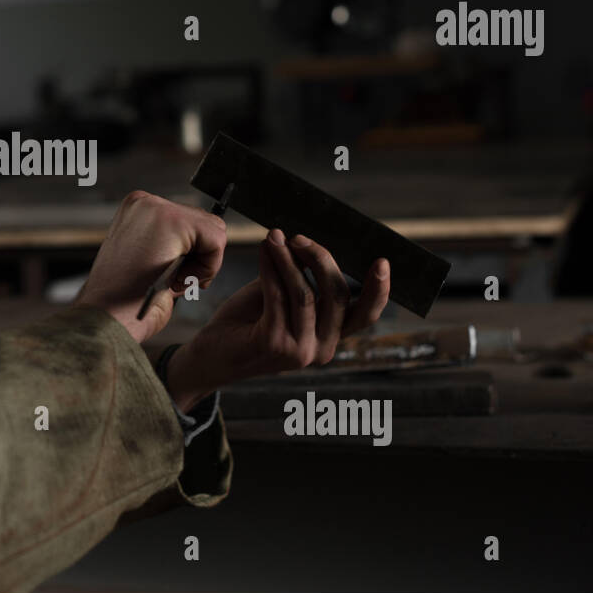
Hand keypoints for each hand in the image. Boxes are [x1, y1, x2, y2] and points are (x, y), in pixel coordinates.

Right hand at [72, 190, 227, 345]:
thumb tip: (204, 245)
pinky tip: (177, 280)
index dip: (190, 256)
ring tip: (170, 281)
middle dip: (197, 259)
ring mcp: (157, 208)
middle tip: (170, 281)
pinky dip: (207, 268)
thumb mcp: (150, 263)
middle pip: (205, 224)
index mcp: (137, 210)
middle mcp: (145, 202)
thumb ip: (172, 246)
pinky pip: (216, 241)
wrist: (106, 317)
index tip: (168, 275)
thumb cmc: (125, 302)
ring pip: (214, 231)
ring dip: (201, 265)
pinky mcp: (173, 221)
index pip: (190, 224)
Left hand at [164, 228, 389, 411]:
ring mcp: (300, 351)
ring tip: (274, 238)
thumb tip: (312, 244)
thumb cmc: (247, 322)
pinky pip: (278, 295)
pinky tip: (263, 251)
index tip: (382, 261)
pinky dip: (270, 268)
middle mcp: (322, 349)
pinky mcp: (275, 345)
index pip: (365, 314)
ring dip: (289, 259)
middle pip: (338, 295)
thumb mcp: (281, 296)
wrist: (210, 354)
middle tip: (299, 237)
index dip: (379, 290)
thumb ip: (302, 278)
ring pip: (306, 293)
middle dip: (321, 258)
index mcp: (331, 337)